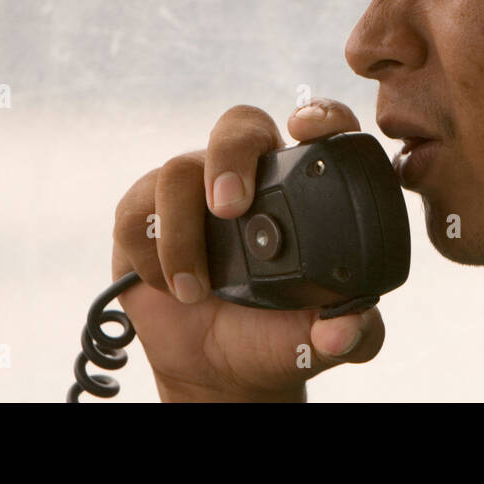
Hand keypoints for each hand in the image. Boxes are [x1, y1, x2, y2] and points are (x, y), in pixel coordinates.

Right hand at [110, 99, 385, 400]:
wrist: (219, 368)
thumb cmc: (277, 334)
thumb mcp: (322, 340)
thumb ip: (347, 332)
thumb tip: (346, 331)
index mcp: (303, 187)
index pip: (318, 127)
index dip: (317, 115)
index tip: (304, 130)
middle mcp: (250, 175)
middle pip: (238, 125)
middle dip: (230, 156)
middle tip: (229, 208)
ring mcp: (195, 189)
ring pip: (178, 171)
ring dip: (182, 233)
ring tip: (197, 289)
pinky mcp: (146, 214)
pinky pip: (135, 212)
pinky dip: (152, 256)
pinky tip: (172, 288)